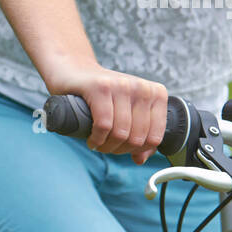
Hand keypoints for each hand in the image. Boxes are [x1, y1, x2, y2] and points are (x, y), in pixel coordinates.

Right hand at [45, 55, 167, 162]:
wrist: (75, 72)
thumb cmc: (103, 96)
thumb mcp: (127, 112)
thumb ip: (140, 134)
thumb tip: (141, 159)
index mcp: (156, 94)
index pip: (155, 137)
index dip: (137, 150)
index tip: (123, 148)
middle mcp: (143, 87)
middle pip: (137, 138)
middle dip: (120, 150)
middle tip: (107, 146)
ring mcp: (122, 85)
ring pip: (121, 134)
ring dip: (106, 147)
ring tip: (98, 144)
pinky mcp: (100, 87)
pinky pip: (104, 125)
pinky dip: (97, 139)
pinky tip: (92, 140)